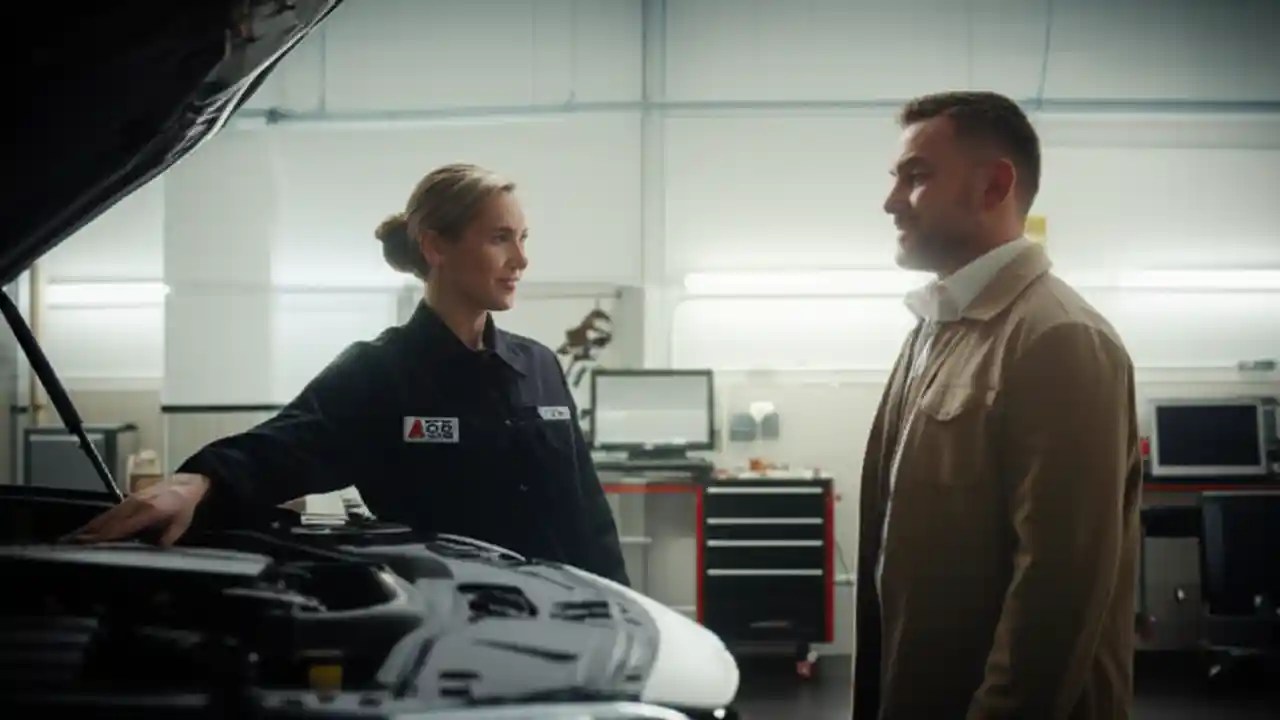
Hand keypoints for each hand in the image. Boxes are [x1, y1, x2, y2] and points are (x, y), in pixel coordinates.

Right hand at [66, 473, 211, 545]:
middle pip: (109, 520)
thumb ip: (165, 539)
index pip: (122, 526)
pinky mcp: (130, 497)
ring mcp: (132, 498)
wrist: (189, 484)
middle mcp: (137, 503)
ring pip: (107, 514)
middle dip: (90, 533)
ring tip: (74, 539)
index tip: (89, 544)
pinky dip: (99, 520)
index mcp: (150, 510)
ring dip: (90, 527)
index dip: (104, 536)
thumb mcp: (181, 526)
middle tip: (71, 545)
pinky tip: (89, 529)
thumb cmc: (185, 507)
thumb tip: (151, 552)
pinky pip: (111, 510)